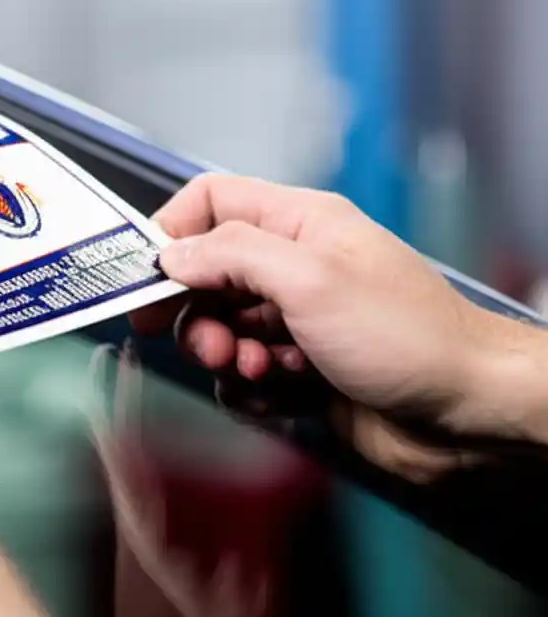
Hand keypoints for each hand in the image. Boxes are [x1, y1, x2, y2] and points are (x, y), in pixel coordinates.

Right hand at [131, 174, 547, 480]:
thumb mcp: (311, 279)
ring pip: (219, 329)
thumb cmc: (411, 337)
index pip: (211, 203)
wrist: (469, 413)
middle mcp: (293, 268)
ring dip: (225, 355)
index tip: (146, 277)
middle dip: (196, 313)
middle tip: (210, 344)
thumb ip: (232, 255)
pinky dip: (248, 388)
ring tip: (262, 371)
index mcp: (299, 225)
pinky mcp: (298, 371)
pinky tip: (280, 393)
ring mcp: (294, 320)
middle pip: (204, 274)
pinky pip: (241, 375)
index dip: (171, 233)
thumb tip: (171, 253)